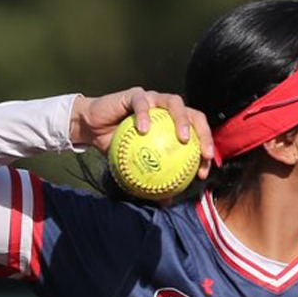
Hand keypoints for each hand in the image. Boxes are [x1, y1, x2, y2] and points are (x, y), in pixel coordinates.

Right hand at [71, 88, 214, 180]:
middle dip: (204, 133)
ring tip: (183, 139)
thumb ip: (152, 181)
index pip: (197, 134)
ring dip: (182, 120)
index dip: (205, 151)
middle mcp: (167, 109)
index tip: (203, 172)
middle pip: (193, 115)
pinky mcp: (135, 94)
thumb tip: (166, 202)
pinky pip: (142, 102)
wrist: (92, 130)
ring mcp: (153, 99)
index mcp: (173, 125)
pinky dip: (144, 114)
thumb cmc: (117, 148)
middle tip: (203, 154)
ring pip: (174, 102)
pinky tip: (144, 130)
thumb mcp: (135, 168)